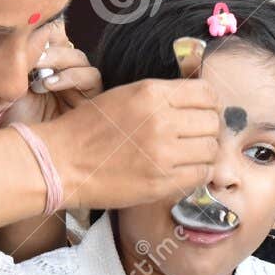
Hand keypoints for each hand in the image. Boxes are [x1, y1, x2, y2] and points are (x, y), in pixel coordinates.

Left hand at [7, 30, 100, 125]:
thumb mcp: (14, 86)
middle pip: (69, 48)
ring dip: (61, 61)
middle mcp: (66, 76)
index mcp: (48, 68)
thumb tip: (29, 35)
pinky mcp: (93, 102)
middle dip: (51, 49)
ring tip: (40, 75)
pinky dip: (71, 76)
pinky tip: (50, 85)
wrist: (24, 151)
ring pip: (82, 60)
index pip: (55, 41)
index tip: (26, 39)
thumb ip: (24, 62)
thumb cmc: (16, 121)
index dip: (46, 36)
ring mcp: (80, 89)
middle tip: (32, 56)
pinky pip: (92, 78)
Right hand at [38, 77, 220, 209]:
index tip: (202, 113)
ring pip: (212, 149)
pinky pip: (201, 174)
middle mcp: (162, 120)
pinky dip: (198, 173)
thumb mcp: (123, 96)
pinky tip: (183, 171)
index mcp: (151, 93)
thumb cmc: (87, 129)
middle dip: (209, 129)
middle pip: (213, 121)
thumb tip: (195, 103)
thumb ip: (160, 97)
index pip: (207, 93)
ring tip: (189, 156)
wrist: (60, 162)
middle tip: (196, 138)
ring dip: (204, 153)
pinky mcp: (161, 181)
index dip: (209, 104)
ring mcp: (163, 153)